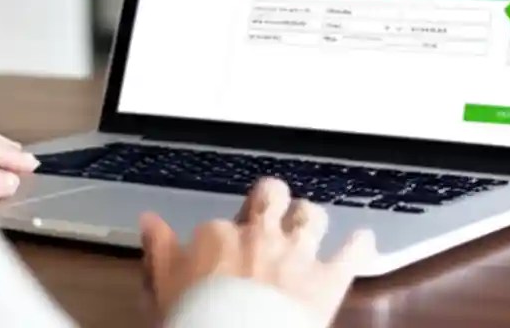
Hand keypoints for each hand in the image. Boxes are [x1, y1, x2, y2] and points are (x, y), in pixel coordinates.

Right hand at [139, 178, 376, 325]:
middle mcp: (260, 235)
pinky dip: (358, 245)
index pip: (218, 223)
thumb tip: (148, 221)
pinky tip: (362, 241)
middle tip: (271, 209)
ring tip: (310, 227)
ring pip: (312, 215)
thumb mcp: (163, 287)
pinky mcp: (328, 280)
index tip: (218, 254)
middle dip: (272, 199)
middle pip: (272, 195)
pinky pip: (353, 253)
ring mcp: (296, 255)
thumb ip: (159, 250)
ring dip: (311, 220)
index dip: (220, 239)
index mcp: (217, 236)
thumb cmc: (195, 320)